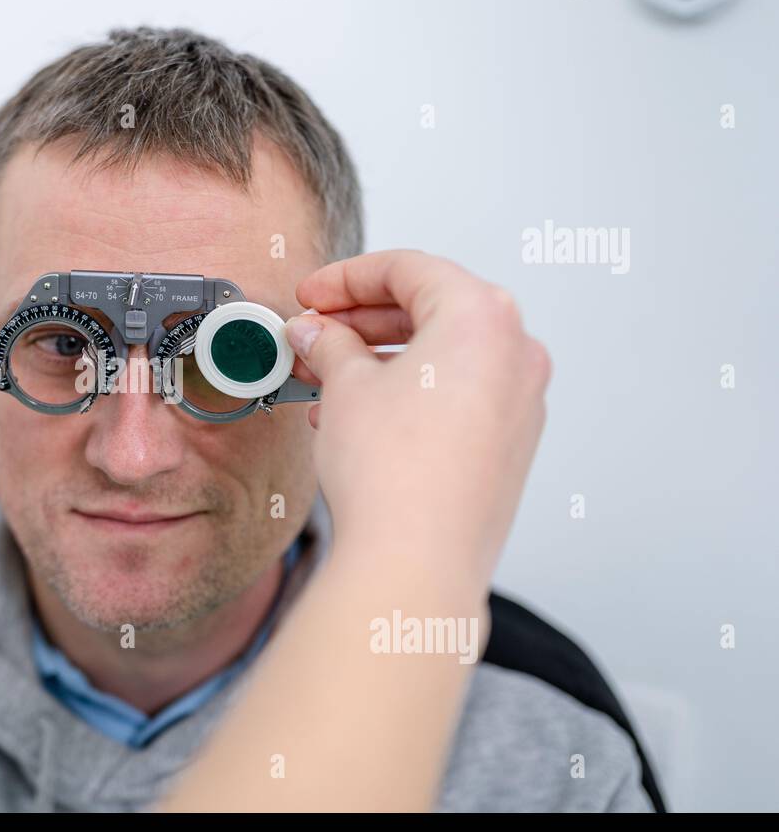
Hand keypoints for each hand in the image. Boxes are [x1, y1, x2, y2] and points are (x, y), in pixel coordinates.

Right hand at [284, 250, 551, 598]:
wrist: (417, 561)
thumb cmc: (395, 475)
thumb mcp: (345, 386)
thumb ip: (329, 344)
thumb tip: (316, 334)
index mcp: (483, 317)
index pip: (408, 270)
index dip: (346, 278)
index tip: (312, 295)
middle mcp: (515, 353)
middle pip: (430, 309)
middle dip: (361, 320)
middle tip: (314, 332)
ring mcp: (520, 402)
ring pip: (441, 356)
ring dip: (380, 359)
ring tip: (325, 377)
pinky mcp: (509, 445)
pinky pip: (455, 395)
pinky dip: (408, 391)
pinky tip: (358, 413)